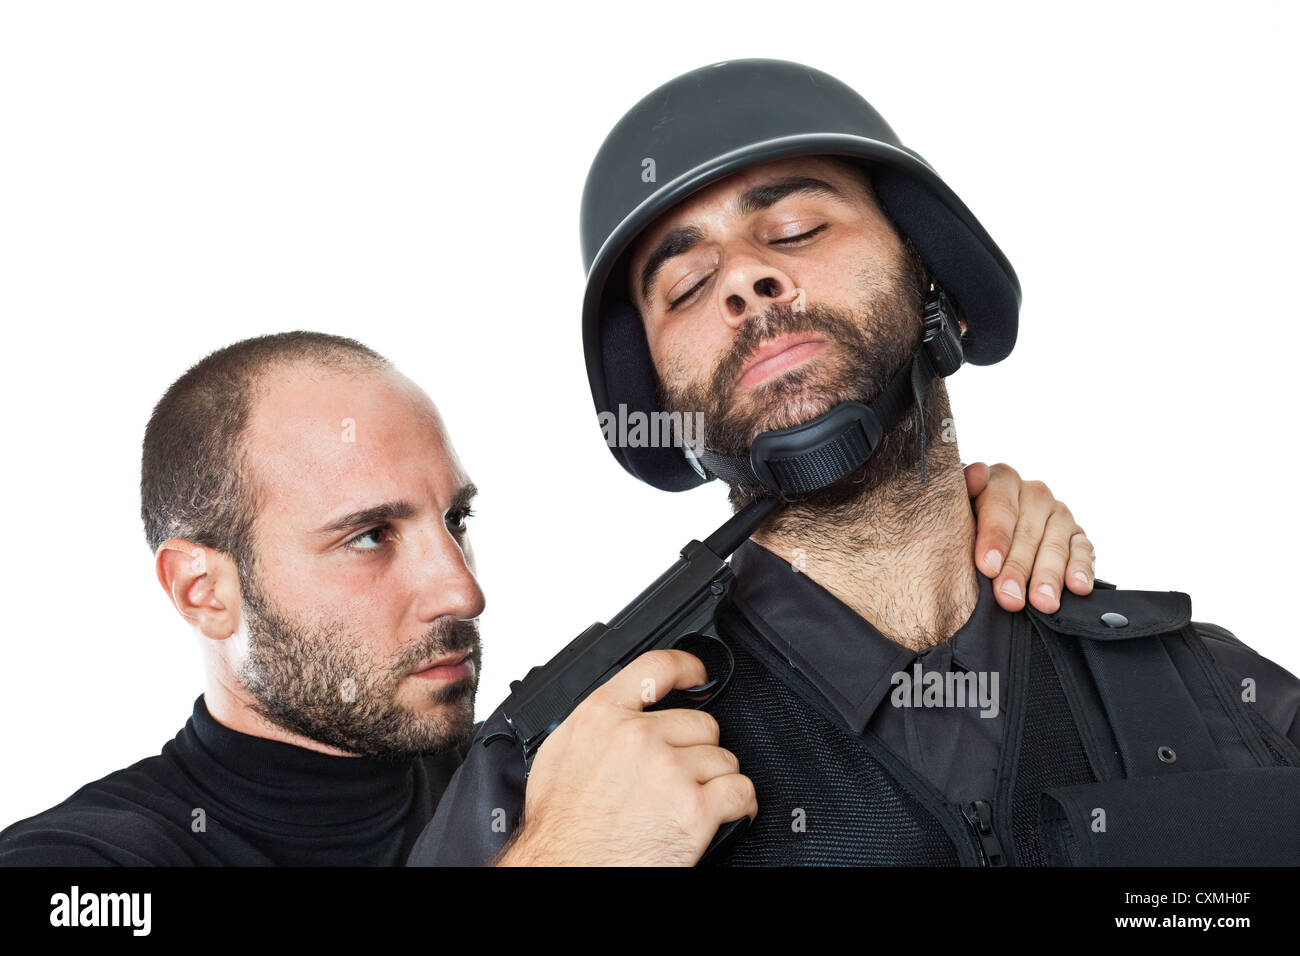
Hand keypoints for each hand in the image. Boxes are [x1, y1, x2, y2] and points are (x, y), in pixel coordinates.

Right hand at [495, 649, 755, 865]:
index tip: (698, 675)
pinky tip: (729, 812)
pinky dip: (742, 804)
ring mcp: (669, 770)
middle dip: (696, 750)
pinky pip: (740, 790)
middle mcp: (637, 736)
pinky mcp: (695, 808)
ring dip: (715, 781)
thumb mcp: (557, 760)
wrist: (566, 873)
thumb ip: (591, 730)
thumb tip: (610, 722)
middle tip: (678, 778)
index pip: (655, 668)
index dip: (686, 667)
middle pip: (700, 723)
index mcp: (601, 718)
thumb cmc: (560, 832)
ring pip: (722, 759)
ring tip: (692, 802)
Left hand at [963, 462, 1095, 613]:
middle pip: (1028, 530)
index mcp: (1000, 481)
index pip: (1000, 506)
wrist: (979, 544)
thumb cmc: (961, 528)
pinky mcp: (1077, 536)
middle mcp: (1033, 493)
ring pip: (1056, 543)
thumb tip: (977, 473)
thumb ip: (963, 490)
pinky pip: (1084, 550)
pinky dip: (1081, 569)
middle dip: (1018, 567)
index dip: (995, 537)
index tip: (988, 567)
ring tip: (1042, 603)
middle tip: (1009, 599)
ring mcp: (1058, 514)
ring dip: (1048, 575)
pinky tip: (1076, 588)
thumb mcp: (955, 509)